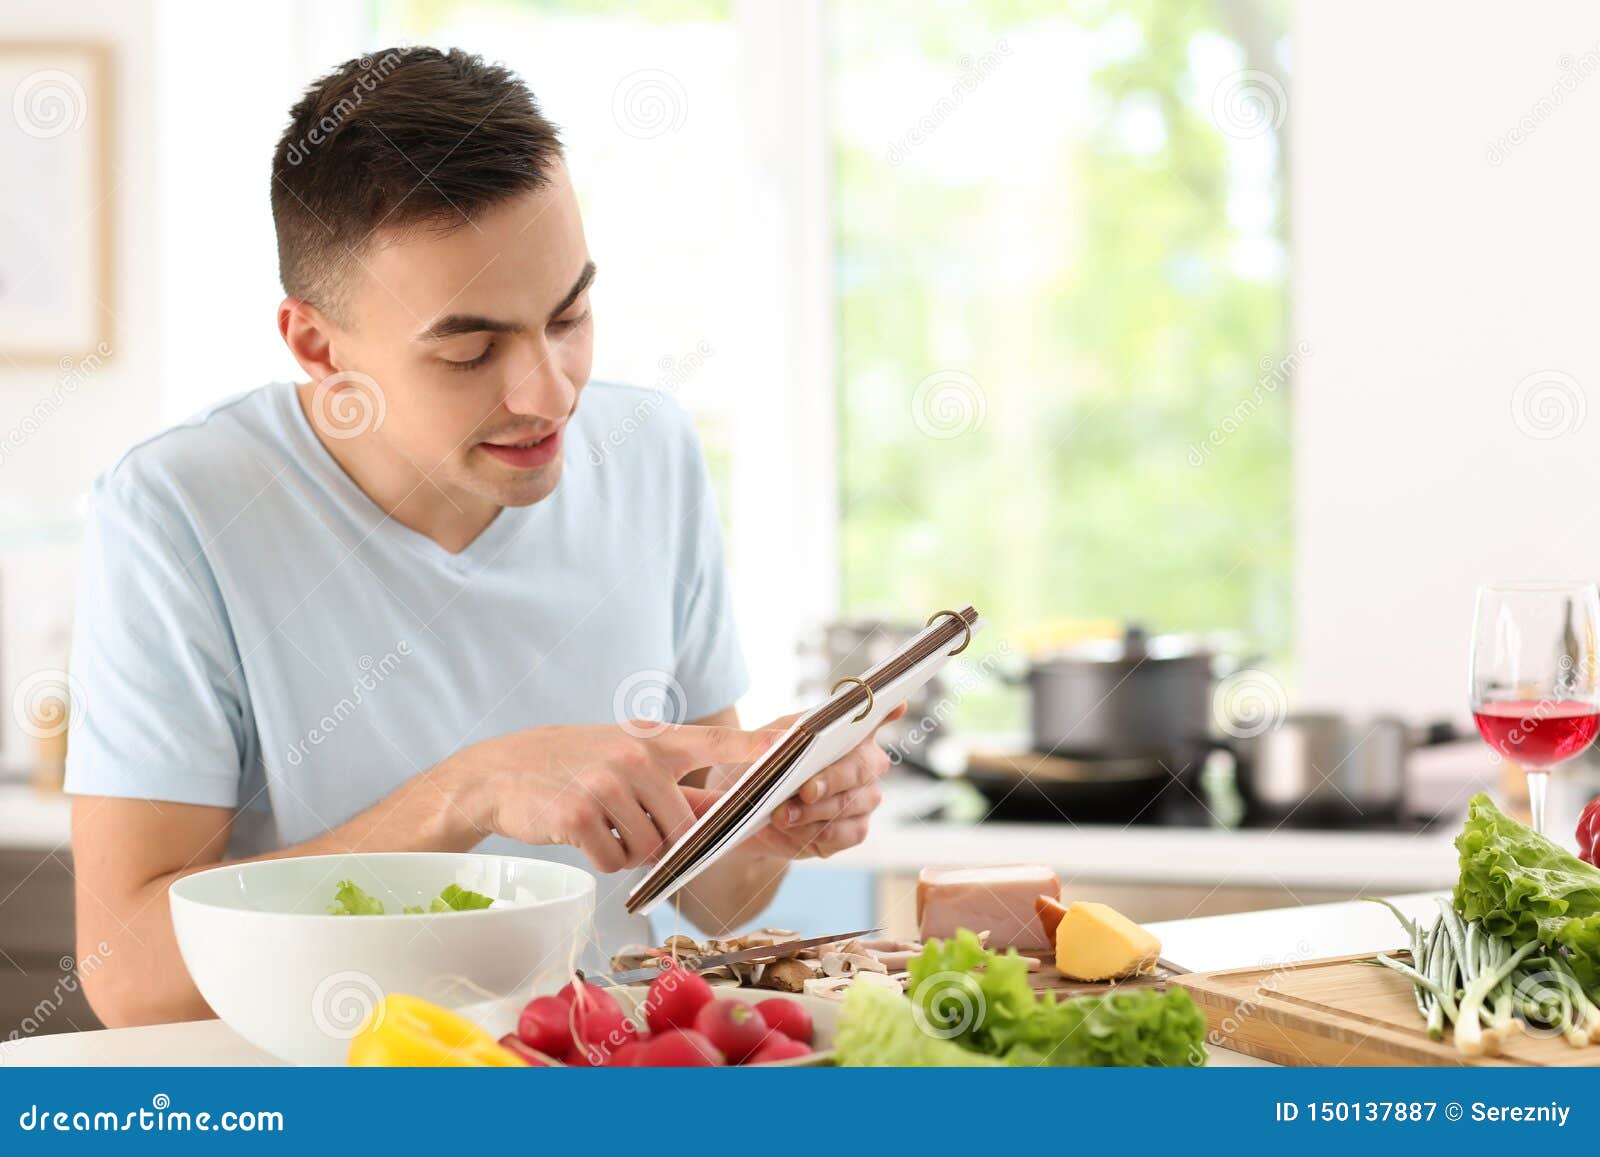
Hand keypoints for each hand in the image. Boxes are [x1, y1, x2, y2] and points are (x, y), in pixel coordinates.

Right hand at [443, 722, 784, 873]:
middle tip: (629, 820)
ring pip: (649, 849)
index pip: (716, 743)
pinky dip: (603, 859)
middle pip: (682, 826)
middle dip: (662, 838)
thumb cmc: (575, 763)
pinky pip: (614, 862)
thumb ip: (674, 783)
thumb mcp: (626, 757)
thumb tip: (724, 818)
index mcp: (654, 739)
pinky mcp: (577, 818)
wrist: (502, 771)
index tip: (795, 742)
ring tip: (601, 821)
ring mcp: (606, 786)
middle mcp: (635, 759)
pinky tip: (581, 833)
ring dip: (629, 850)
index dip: (757, 747)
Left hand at [712, 704, 904, 861]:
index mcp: (844, 731)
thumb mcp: (753, 747)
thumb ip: (767, 742)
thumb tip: (780, 740)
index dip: (888, 710)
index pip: (873, 715)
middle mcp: (864, 762)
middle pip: (863, 767)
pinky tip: (794, 831)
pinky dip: (818, 833)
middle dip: (833, 779)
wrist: (750, 811)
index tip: (897, 704)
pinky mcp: (854, 829)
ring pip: (854, 804)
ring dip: (817, 812)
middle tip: (805, 790)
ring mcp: (863, 797)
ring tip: (782, 815)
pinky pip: (848, 834)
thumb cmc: (760, 767)